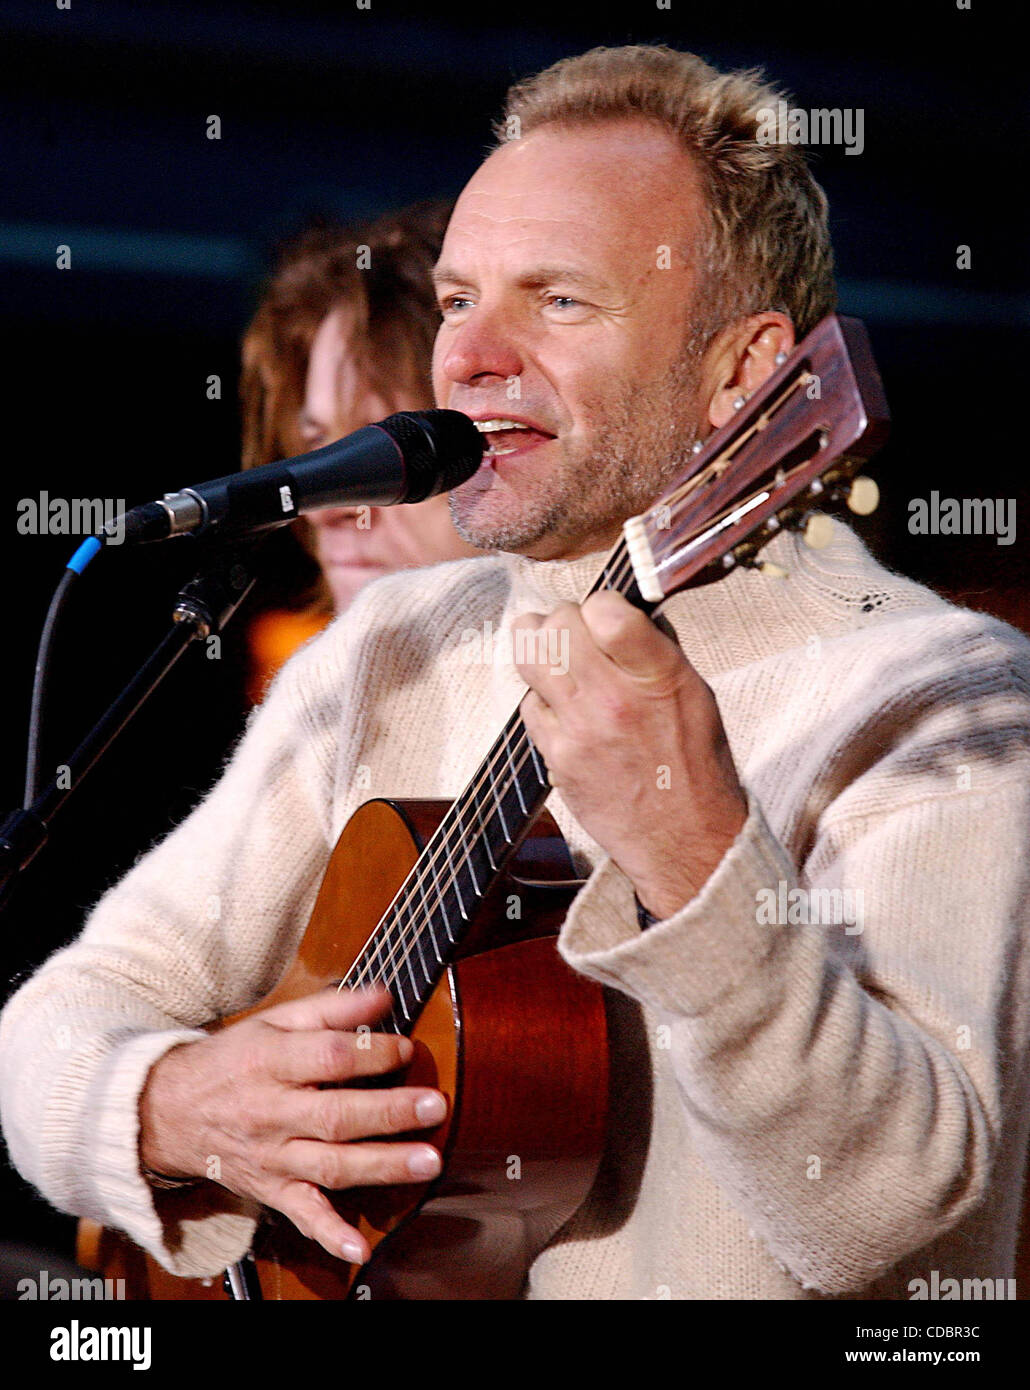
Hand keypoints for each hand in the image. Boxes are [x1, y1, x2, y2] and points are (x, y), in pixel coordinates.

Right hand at [138, 987, 446, 1264]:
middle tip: (435, 1106)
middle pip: (336, 1116)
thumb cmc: (233, 1060)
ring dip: (382, 1166)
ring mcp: (273, 1157)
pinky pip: (301, 1216)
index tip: (407, 1049)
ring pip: (330, 1165)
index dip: (371, 1053)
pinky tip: (359, 1248)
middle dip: (390, 1113)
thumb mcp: (273, 1021)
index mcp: (272, 1062)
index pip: (328, 1058)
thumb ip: (331, 1008)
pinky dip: (329, 1236)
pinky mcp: (271, 1190)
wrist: (168, 1111)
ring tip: (428, 1162)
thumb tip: (384, 995)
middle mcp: (272, 1112)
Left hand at [514, 591, 747, 919]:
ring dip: (535, 644)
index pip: (605, 609)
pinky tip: (559, 704)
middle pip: (557, 625)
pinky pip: (529, 705)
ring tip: (546, 646)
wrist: (685, 839)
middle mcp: (615, 698)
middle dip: (562, 620)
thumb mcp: (696, 694)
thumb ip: (656, 650)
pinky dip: (541, 698)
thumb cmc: (694, 766)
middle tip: (571, 630)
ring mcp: (580, 728)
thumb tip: (624, 613)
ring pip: (530, 656)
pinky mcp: (557, 756)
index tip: (603, 614)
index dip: (598, 604)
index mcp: (659, 675)